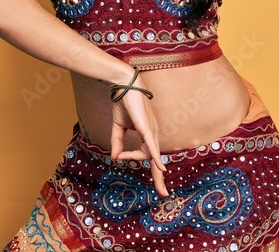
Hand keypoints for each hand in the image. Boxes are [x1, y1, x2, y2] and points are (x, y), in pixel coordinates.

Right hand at [109, 82, 168, 197]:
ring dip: (157, 173)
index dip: (130, 158)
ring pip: (154, 156)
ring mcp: (151, 130)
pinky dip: (156, 157)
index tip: (119, 157)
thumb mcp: (118, 127)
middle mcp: (152, 134)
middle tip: (164, 193)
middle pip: (157, 160)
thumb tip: (115, 158)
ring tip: (162, 188)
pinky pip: (151, 145)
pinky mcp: (146, 127)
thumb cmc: (123, 103)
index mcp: (147, 133)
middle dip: (159, 178)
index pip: (143, 153)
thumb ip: (117, 141)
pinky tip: (161, 168)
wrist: (124, 85)